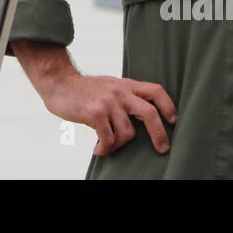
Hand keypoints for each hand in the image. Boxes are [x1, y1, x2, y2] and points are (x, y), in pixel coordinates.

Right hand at [40, 72, 177, 156]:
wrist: (58, 83)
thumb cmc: (85, 90)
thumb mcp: (110, 86)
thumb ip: (126, 96)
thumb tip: (144, 117)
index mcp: (126, 85)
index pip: (155, 91)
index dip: (168, 106)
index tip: (173, 121)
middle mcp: (120, 92)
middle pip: (150, 113)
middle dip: (159, 134)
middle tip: (163, 149)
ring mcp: (108, 102)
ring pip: (127, 133)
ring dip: (118, 145)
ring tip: (107, 146)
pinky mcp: (95, 113)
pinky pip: (109, 140)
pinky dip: (105, 149)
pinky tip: (98, 149)